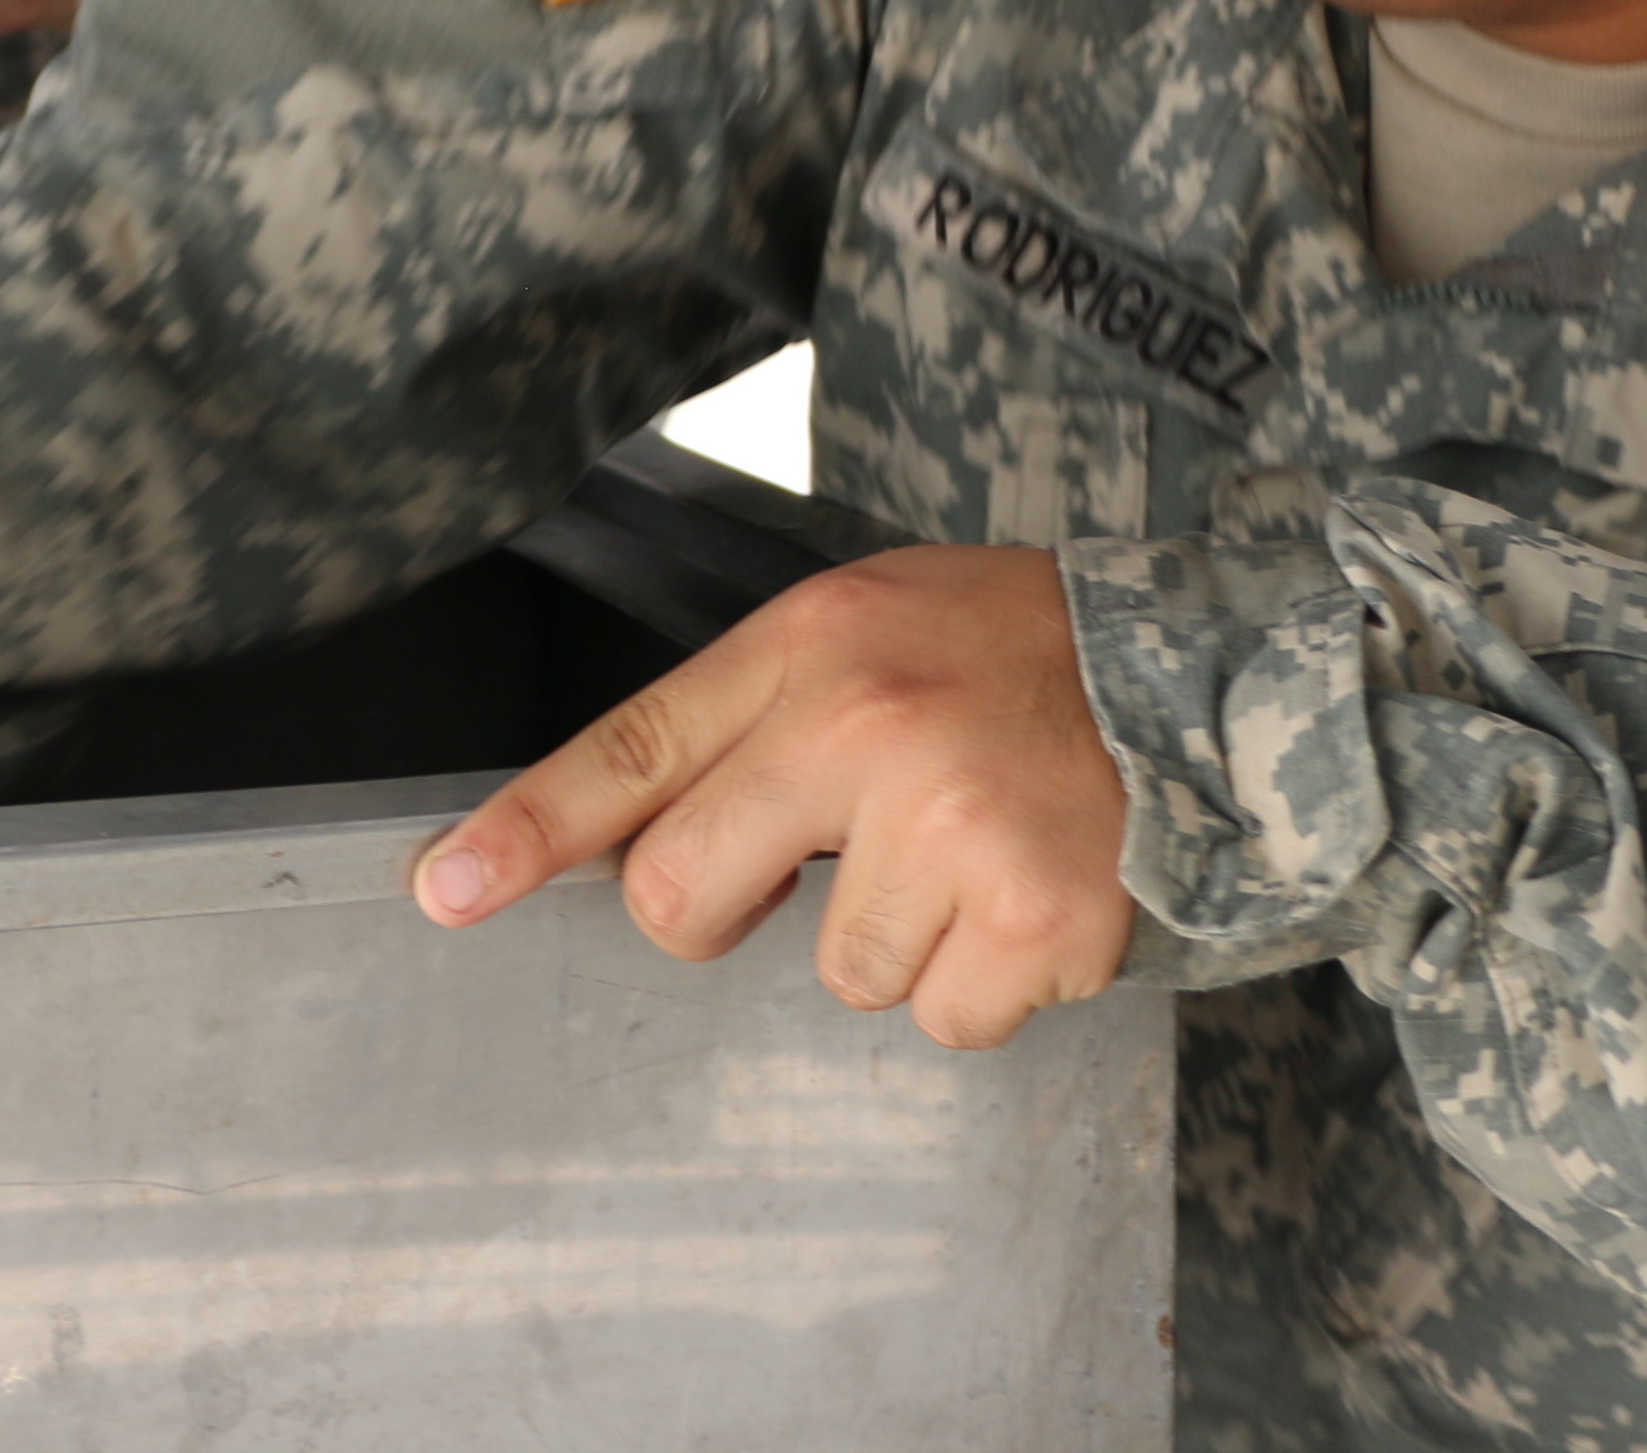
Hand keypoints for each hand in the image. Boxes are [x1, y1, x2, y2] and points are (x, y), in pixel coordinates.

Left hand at [409, 545, 1133, 1049]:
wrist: (1202, 673)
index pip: (631, 747)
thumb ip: (747, 719)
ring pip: (836, 976)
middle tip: (825, 857)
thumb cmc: (1012, 652)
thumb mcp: (862, 627)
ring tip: (971, 846)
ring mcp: (953, 830)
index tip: (444, 891)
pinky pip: (943, 1020)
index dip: (525, 832)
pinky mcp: (1036, 921)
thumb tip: (622, 836)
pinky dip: (982, 982)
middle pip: (684, 896)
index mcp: (812, 647)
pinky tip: (1027, 894)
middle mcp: (866, 731)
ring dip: (895, 938)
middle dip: (728, 908)